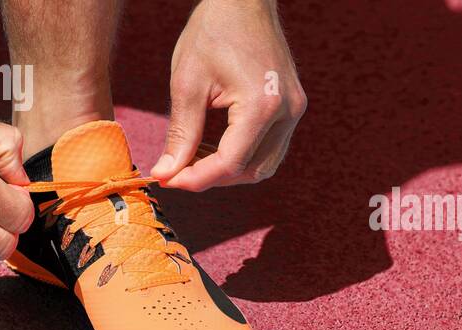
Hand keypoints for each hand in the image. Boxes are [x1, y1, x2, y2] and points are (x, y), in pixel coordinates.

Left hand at [150, 0, 306, 190]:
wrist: (244, 1)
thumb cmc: (213, 32)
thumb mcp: (188, 82)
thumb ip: (180, 133)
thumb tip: (166, 173)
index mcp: (263, 104)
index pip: (231, 162)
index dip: (197, 178)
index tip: (168, 180)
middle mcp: (287, 111)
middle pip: (251, 170)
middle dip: (212, 177)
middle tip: (176, 170)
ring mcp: (295, 110)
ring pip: (265, 164)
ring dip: (229, 170)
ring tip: (193, 157)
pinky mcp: (293, 106)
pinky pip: (271, 147)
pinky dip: (243, 155)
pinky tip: (214, 144)